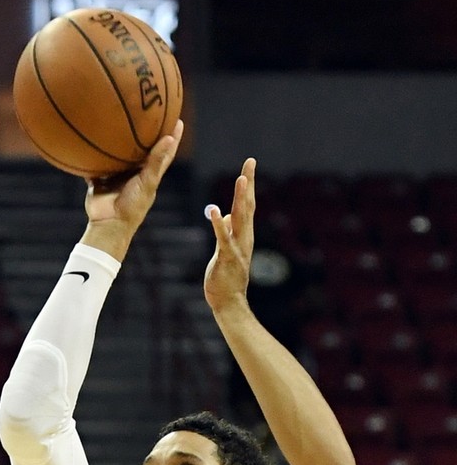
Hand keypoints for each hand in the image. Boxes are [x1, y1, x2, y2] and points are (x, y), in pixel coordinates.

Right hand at [84, 120, 182, 242]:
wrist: (109, 223)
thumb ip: (156, 160)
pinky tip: (90, 139)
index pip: (164, 152)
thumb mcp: (147, 182)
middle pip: (141, 149)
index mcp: (148, 174)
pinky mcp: (99, 180)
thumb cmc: (132, 206)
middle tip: (149, 112)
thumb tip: (169, 137)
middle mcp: (133, 173)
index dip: (172, 136)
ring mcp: (116, 176)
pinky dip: (92, 157)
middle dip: (145, 133)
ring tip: (117, 120)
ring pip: (117, 156)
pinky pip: (96, 166)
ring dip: (117, 142)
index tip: (177, 119)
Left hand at [203, 156, 256, 313]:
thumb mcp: (224, 250)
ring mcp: (238, 248)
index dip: (248, 185)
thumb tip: (224, 215)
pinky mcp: (227, 258)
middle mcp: (244, 238)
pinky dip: (218, 224)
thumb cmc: (225, 278)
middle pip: (247, 206)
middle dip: (248, 183)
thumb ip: (226, 232)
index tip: (249, 165)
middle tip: (250, 162)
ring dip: (241, 198)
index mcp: (243, 235)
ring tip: (242, 178)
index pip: (247, 205)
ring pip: (241, 219)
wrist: (229, 302)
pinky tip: (214, 211)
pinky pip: (223, 239)